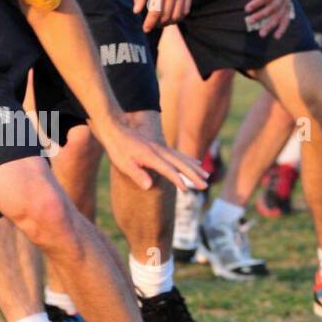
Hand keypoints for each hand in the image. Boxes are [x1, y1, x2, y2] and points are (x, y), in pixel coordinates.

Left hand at [93, 115, 208, 193]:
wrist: (115, 129)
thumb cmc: (117, 148)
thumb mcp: (123, 163)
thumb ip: (137, 174)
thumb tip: (149, 186)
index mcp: (151, 156)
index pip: (168, 170)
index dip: (177, 181)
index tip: (186, 191)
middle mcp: (159, 151)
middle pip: (181, 164)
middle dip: (194, 175)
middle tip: (205, 186)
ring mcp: (161, 148)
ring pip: (182, 158)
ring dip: (195, 168)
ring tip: (206, 176)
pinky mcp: (160, 147)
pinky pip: (179, 154)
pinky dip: (189, 159)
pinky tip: (196, 163)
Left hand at [133, 0, 192, 33]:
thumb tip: (136, 11)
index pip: (156, 12)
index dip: (150, 23)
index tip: (145, 29)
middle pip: (166, 16)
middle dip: (157, 24)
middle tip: (152, 25)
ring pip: (176, 16)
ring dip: (168, 23)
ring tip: (160, 22)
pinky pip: (185, 11)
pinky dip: (178, 17)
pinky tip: (171, 16)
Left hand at [237, 0, 293, 38]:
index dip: (257, 2)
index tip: (246, 8)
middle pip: (273, 7)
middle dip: (261, 15)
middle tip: (249, 21)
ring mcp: (286, 2)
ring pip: (280, 15)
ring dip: (271, 25)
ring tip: (261, 34)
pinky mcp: (287, 7)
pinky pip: (286, 19)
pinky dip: (282, 28)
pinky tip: (276, 37)